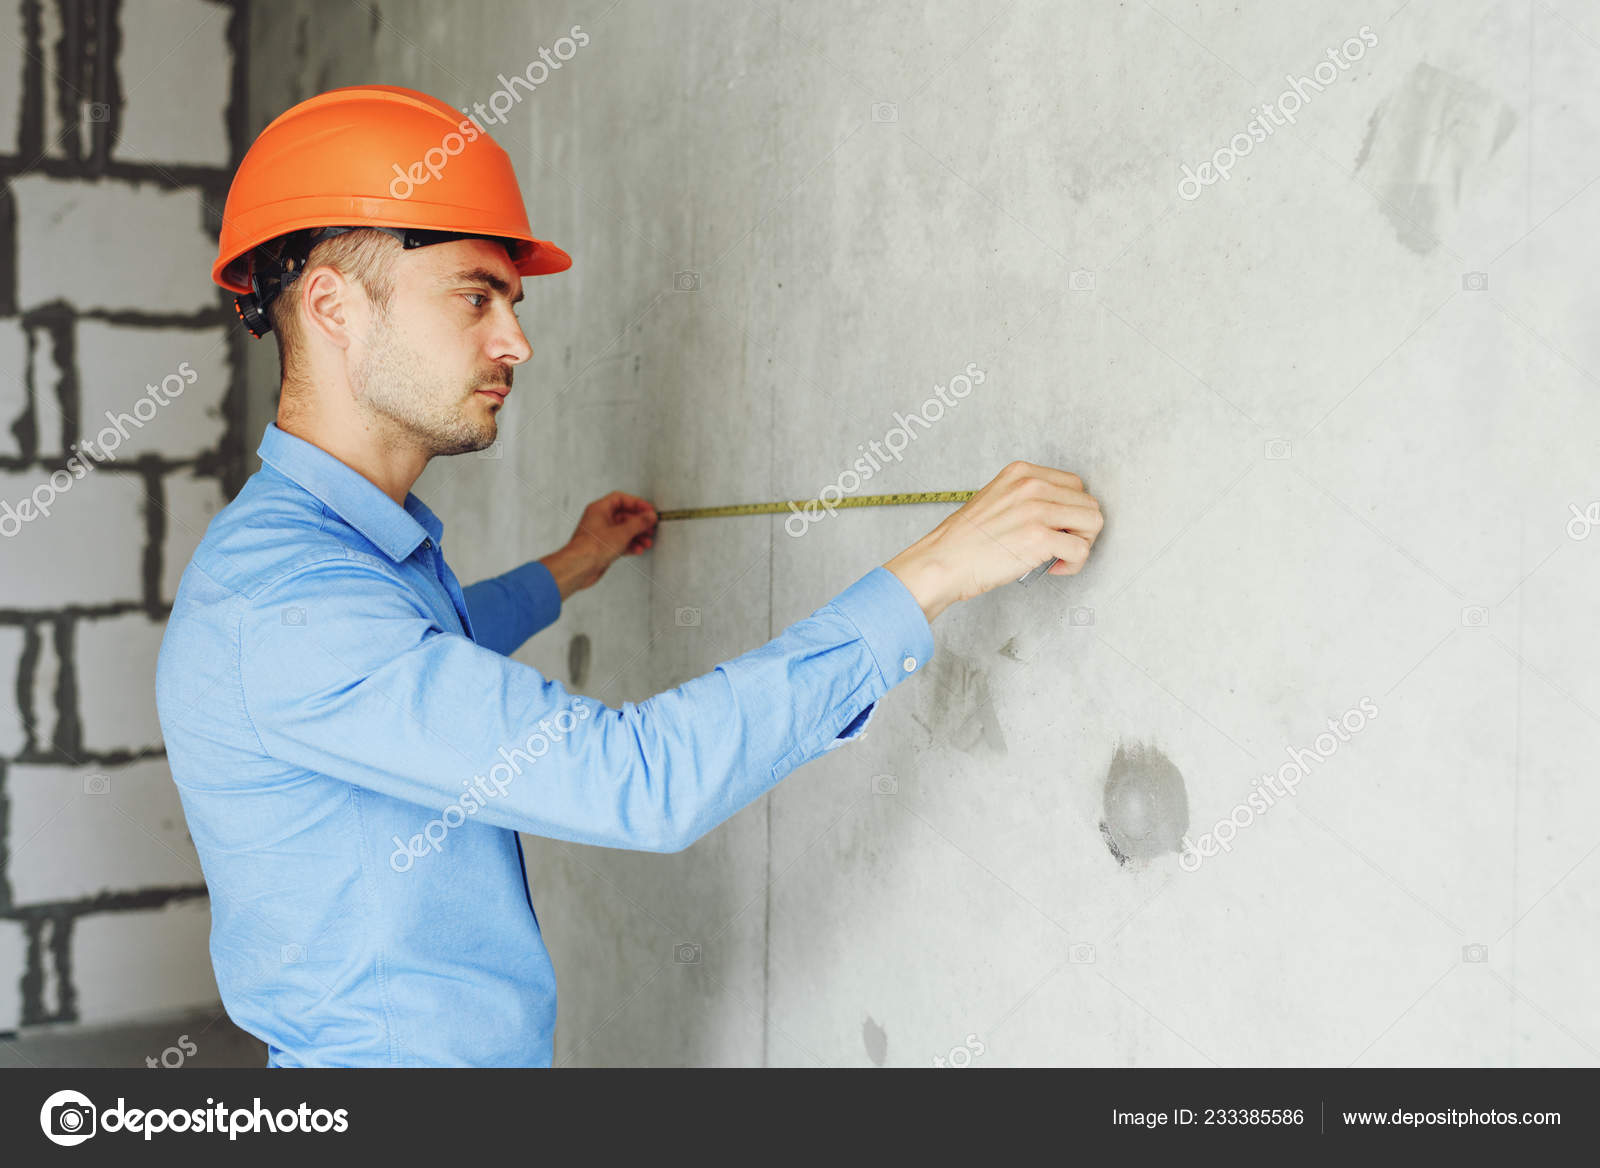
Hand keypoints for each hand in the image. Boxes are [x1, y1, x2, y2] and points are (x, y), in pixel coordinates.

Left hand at [540, 490, 657, 598]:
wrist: (579, 567)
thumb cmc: (590, 547)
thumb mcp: (622, 532)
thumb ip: (639, 523)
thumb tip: (649, 516)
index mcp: (599, 509)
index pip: (621, 499)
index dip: (636, 503)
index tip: (648, 510)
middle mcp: (599, 520)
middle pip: (624, 515)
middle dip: (639, 522)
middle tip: (650, 526)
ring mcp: (601, 534)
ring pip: (623, 530)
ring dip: (637, 535)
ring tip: (647, 540)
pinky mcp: (603, 548)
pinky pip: (620, 542)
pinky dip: (630, 545)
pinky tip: (638, 549)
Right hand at [884, 461, 1102, 622]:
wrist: (943, 561)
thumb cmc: (965, 540)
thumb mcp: (996, 499)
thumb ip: (1027, 498)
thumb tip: (1061, 514)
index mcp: (1022, 472)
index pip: (1075, 486)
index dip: (1071, 512)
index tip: (1056, 530)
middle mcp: (1032, 485)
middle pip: (1089, 503)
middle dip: (1080, 529)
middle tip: (1060, 547)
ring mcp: (1037, 510)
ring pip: (1093, 523)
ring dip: (1081, 545)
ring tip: (1058, 557)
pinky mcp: (1039, 538)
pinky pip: (1081, 550)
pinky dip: (1073, 564)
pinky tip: (1053, 568)